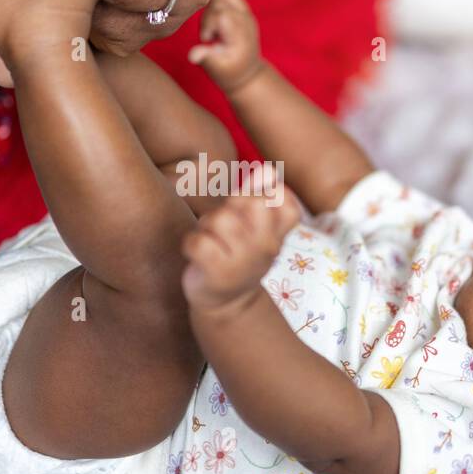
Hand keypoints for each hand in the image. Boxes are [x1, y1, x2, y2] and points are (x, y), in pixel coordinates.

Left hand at [181, 166, 301, 312]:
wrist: (227, 304)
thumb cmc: (239, 254)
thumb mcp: (254, 226)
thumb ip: (259, 194)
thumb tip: (267, 169)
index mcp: (279, 232)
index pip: (281, 195)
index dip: (260, 193)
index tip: (252, 212)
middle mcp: (267, 246)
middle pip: (248, 201)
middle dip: (229, 207)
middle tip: (226, 227)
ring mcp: (244, 260)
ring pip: (220, 219)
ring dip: (207, 227)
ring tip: (212, 241)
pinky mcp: (219, 272)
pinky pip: (198, 241)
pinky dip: (191, 245)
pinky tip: (199, 257)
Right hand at [188, 0, 263, 92]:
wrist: (247, 73)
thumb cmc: (230, 72)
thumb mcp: (217, 69)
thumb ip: (206, 59)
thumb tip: (192, 55)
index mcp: (240, 34)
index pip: (221, 14)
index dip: (208, 24)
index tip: (207, 40)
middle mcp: (245, 20)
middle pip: (221, 1)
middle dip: (208, 17)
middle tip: (209, 35)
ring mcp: (246, 15)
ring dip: (213, 9)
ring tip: (212, 28)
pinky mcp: (244, 12)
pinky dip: (219, 4)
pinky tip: (216, 22)